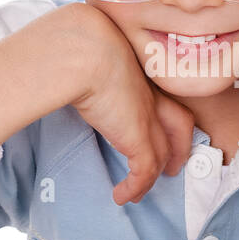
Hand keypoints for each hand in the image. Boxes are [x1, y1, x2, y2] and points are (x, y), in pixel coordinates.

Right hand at [67, 6, 194, 204]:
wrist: (85, 49)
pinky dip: (136, 187)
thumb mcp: (82, 53)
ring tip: (139, 191)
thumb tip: (58, 68)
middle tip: (172, 164)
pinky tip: (121, 196)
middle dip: (179, 145)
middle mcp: (148, 95)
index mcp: (137, 73)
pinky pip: (145, 172)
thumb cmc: (76, 43)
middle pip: (180, 122)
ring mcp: (147, 117)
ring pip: (163, 152)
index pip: (160, 94)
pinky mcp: (138, 138)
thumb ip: (80, 64)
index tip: (153, 125)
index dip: (162, 113)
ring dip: (153, 175)